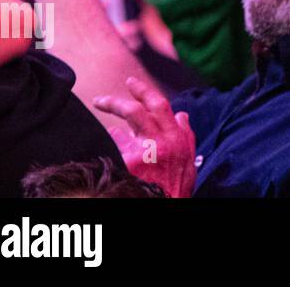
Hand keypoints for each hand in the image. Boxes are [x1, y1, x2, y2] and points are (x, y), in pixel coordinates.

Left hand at [94, 76, 196, 197]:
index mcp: (178, 137)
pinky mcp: (133, 163)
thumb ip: (185, 134)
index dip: (144, 92)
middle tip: (103, 98)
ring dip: (112, 118)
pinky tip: (106, 139)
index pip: (160, 105)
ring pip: (126, 125)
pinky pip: (118, 145)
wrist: (168, 204)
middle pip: (139, 110)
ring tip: (101, 113)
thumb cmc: (178, 185)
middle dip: (120, 100)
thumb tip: (181, 115)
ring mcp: (147, 151)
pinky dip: (113, 139)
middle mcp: (164, 140)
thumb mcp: (188, 157)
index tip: (131, 83)